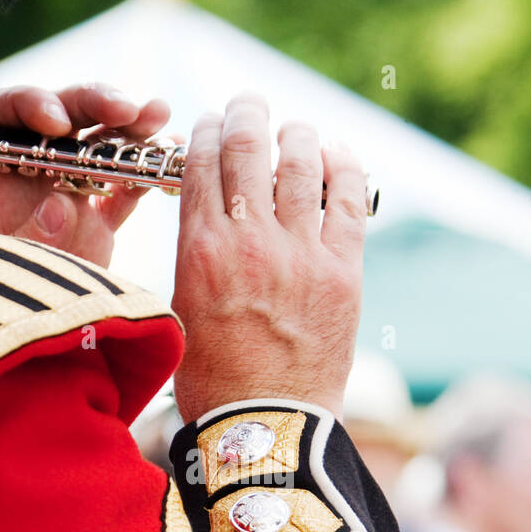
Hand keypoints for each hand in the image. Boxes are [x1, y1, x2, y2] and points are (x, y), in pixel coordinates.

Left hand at [0, 83, 171, 266]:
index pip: (5, 113)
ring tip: (159, 117)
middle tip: (125, 109)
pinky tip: (171, 159)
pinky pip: (123, 192)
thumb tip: (60, 205)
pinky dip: (147, 175)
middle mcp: (29, 170)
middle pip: (62, 117)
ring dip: (130, 129)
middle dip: (95, 105)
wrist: (6, 330)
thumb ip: (24, 238)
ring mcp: (67, 192)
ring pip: (99, 147)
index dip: (30, 106)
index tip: (56, 123)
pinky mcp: (96, 223)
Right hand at [171, 93, 368, 422]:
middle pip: (247, 148)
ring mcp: (300, 254)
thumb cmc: (214, 379)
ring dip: (295, 134)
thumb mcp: (182, 309)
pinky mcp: (343, 273)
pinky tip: (337, 154)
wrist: (263, 428)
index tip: (210, 121)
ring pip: (300, 163)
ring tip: (293, 128)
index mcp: (199, 250)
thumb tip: (210, 216)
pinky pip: (348, 200)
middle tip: (247, 103)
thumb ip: (194, 257)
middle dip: (245, 114)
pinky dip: (343, 167)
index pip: (201, 162)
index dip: (206, 131)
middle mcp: (249, 241)